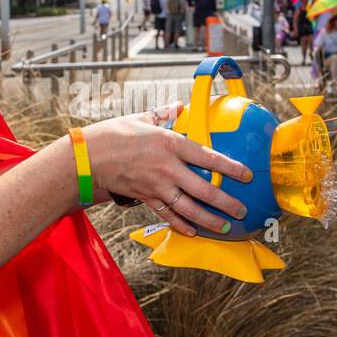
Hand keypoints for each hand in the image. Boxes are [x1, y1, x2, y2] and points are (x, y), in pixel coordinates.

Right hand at [81, 102, 252, 236]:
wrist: (88, 157)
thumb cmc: (115, 133)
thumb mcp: (142, 118)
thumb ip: (165, 114)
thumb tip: (180, 105)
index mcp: (170, 144)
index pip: (208, 157)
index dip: (230, 167)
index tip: (247, 174)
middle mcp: (168, 168)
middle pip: (203, 190)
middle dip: (226, 202)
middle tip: (242, 210)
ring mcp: (157, 186)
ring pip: (188, 208)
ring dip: (209, 219)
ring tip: (224, 226)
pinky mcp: (146, 197)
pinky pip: (168, 214)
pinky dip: (181, 224)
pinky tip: (194, 231)